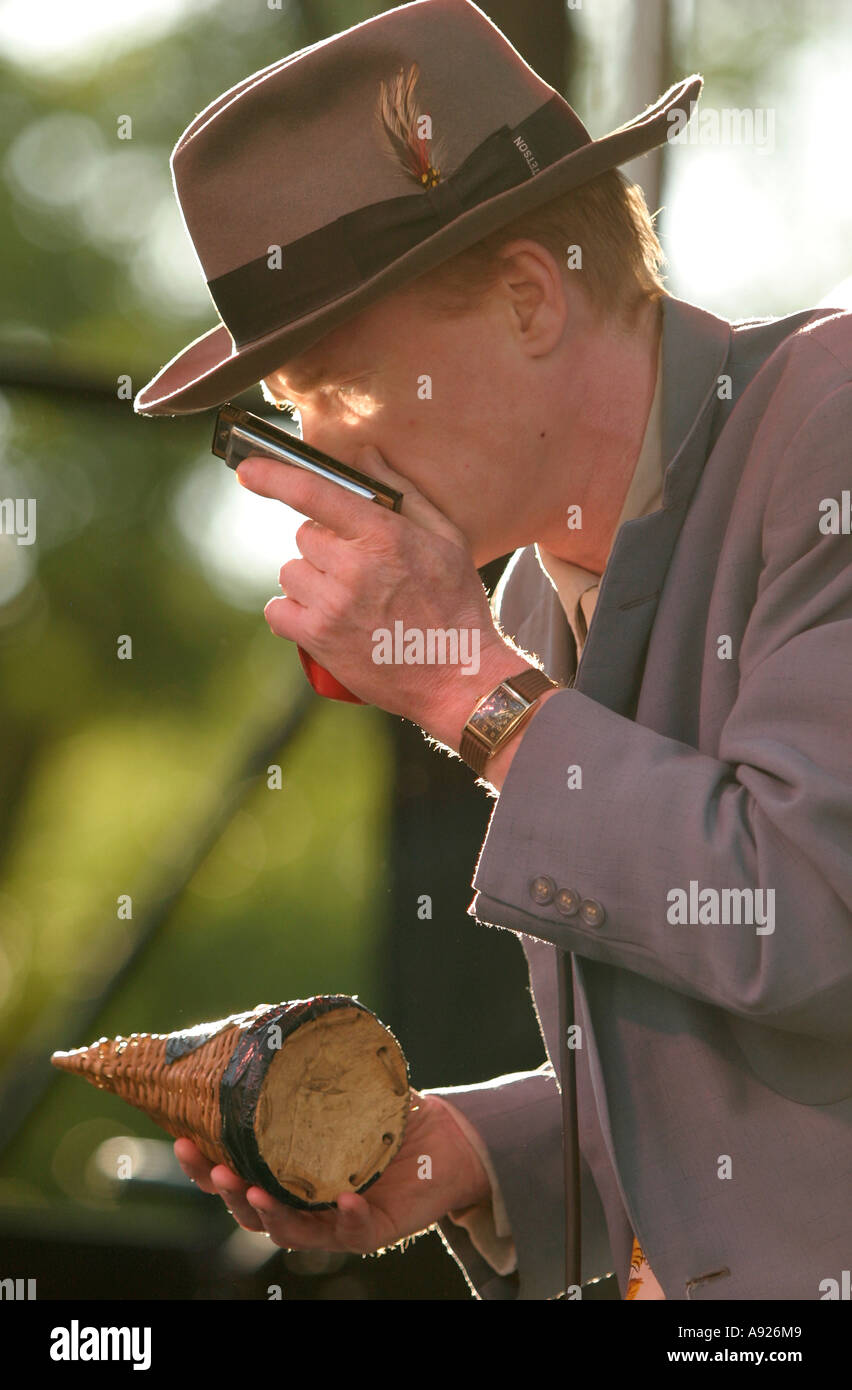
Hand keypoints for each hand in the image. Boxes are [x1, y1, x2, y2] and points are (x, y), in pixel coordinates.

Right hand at [174, 1089, 489, 1253]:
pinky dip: (345, 1219)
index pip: (234, 1173)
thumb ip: (311, 1066)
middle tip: (215, 1166)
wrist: (446, 1140)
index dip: (203, 1165)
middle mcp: (302, 1202)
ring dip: (267, 1214)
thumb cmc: (387, 1116)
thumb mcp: (344, 1087)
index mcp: (285, 1172)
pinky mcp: (371, 1230)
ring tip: (255, 1189)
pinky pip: (352, 1233)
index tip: (179, 1138)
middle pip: (249, 1210)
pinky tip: (343, 1200)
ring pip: (289, 1231)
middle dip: (225, 1191)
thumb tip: (276, 1020)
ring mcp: (334, 1221)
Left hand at [235, 447, 518, 744]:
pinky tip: (322, 619)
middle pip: (304, 535)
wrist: (459, 678)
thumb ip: (403, 492)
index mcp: (384, 535)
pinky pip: (277, 610)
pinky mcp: (319, 639)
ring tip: (348, 600)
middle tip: (359, 570)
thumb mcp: (446, 539)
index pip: (315, 493)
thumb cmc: (457, 605)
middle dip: (325, 547)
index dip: (274, 477)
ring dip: (311, 581)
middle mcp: (354, 567)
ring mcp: (333, 605)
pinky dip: (292, 613)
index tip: (247, 470)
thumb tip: (365, 455)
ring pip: (290, 572)